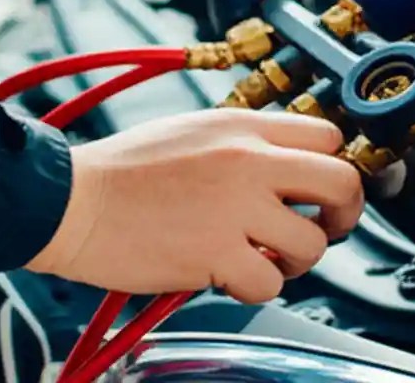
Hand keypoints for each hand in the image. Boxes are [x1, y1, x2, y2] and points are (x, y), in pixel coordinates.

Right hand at [25, 109, 362, 303]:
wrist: (71, 200)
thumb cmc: (121, 171)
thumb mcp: (191, 131)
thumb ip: (242, 144)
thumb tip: (286, 168)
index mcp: (240, 126)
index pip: (326, 136)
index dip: (333, 167)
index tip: (324, 190)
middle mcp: (247, 160)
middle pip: (341, 182)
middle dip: (344, 214)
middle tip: (324, 227)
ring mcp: (234, 207)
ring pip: (312, 243)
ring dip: (295, 259)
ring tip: (264, 256)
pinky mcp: (216, 252)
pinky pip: (270, 281)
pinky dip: (255, 287)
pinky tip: (230, 276)